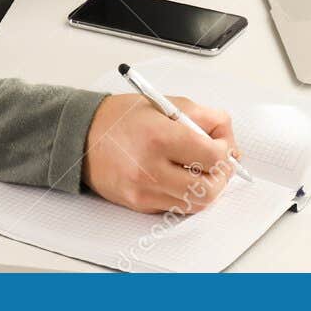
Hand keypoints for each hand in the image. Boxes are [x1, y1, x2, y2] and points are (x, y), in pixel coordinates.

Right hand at [81, 94, 238, 213]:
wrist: (83, 135)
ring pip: (195, 204)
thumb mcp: (166, 103)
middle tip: (218, 162)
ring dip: (205, 188)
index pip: (213, 157)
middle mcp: (151, 169)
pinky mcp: (138, 204)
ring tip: (200, 169)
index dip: (226, 151)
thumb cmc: (123, 117)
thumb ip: (204, 117)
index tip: (222, 144)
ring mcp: (144, 191)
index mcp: (160, 137)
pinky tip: (179, 176)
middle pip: (209, 189)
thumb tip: (228, 136)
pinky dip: (184, 194)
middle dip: (221, 176)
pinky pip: (175, 207)